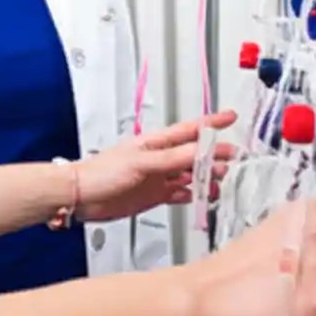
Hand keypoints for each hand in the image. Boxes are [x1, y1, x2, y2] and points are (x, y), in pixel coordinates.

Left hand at [73, 111, 237, 221]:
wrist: (82, 197)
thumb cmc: (102, 173)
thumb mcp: (141, 163)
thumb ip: (172, 158)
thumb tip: (201, 150)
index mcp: (155, 143)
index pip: (189, 130)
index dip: (210, 124)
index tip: (230, 118)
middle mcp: (159, 159)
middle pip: (194, 154)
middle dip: (215, 155)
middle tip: (233, 158)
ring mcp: (157, 177)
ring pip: (189, 174)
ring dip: (206, 177)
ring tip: (220, 181)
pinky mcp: (153, 195)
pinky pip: (179, 193)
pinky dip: (192, 195)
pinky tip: (202, 198)